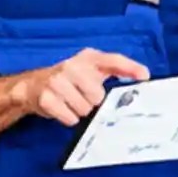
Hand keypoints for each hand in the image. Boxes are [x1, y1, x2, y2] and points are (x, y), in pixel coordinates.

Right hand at [28, 48, 149, 125]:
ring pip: (84, 109)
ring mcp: (58, 81)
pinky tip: (63, 109)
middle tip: (84, 98)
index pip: (113, 60)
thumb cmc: (70, 80)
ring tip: (71, 103)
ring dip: (81, 111)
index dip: (130, 67)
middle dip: (93, 102)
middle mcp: (72, 66)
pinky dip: (69, 118)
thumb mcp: (89, 72)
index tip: (144, 76)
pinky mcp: (47, 98)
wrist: (33, 86)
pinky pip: (71, 118)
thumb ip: (112, 75)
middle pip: (98, 95)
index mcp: (88, 58)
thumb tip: (137, 86)